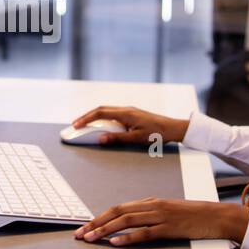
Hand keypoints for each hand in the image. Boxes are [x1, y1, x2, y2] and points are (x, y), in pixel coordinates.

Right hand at [70, 106, 189, 145]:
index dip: (86, 119)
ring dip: (94, 117)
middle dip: (86, 117)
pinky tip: (101, 127)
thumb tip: (100, 139)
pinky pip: (113, 115)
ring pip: (106, 111)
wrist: (173, 128)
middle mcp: (125, 109)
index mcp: (125, 113)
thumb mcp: (136, 138)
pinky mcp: (132, 115)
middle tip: (75, 125)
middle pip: (100, 110)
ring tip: (85, 126)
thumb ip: (117, 138)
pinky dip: (103, 119)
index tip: (75, 125)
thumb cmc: (157, 134)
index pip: (100, 113)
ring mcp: (129, 111)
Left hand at [74, 198, 248, 245]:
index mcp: (149, 202)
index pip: (117, 208)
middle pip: (117, 212)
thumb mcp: (167, 211)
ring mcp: (160, 216)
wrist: (215, 215)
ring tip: (91, 238)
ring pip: (126, 220)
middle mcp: (151, 206)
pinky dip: (128, 237)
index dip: (99, 217)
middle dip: (95, 223)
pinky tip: (116, 242)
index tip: (84, 227)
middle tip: (79, 233)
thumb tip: (128, 224)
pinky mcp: (169, 228)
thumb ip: (148, 215)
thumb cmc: (192, 216)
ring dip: (105, 229)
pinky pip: (145, 232)